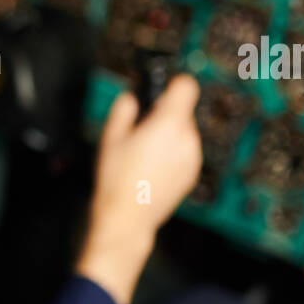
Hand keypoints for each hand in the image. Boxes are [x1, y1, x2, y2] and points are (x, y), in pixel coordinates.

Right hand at [76, 74, 201, 303]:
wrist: (127, 217)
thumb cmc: (117, 179)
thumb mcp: (111, 137)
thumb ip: (124, 109)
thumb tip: (131, 99)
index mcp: (169, 124)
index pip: (186, 86)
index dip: (172, 86)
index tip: (160, 92)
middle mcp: (187, 139)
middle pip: (184, 111)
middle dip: (165, 115)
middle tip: (141, 130)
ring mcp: (192, 158)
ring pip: (184, 133)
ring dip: (169, 136)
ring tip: (144, 154)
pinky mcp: (192, 175)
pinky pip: (185, 153)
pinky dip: (173, 154)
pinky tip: (151, 169)